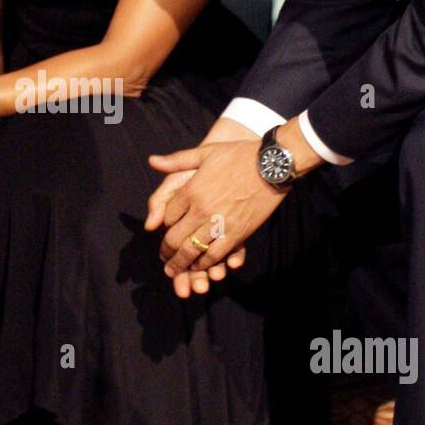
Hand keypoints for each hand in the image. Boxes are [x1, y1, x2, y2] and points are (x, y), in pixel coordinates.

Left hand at [146, 116, 257, 297]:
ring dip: (181, 264)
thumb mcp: (205, 152)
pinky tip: (200, 266)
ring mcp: (219, 223)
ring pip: (192, 250)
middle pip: (175, 238)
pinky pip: (215, 254)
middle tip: (164, 260)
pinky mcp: (237, 233)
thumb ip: (176, 160)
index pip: (168, 215)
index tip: (164, 231)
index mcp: (191, 190)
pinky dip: (205, 263)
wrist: (272, 165)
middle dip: (167, 252)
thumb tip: (151, 161)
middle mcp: (201, 209)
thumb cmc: (238, 155)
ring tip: (176, 271)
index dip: (164, 225)